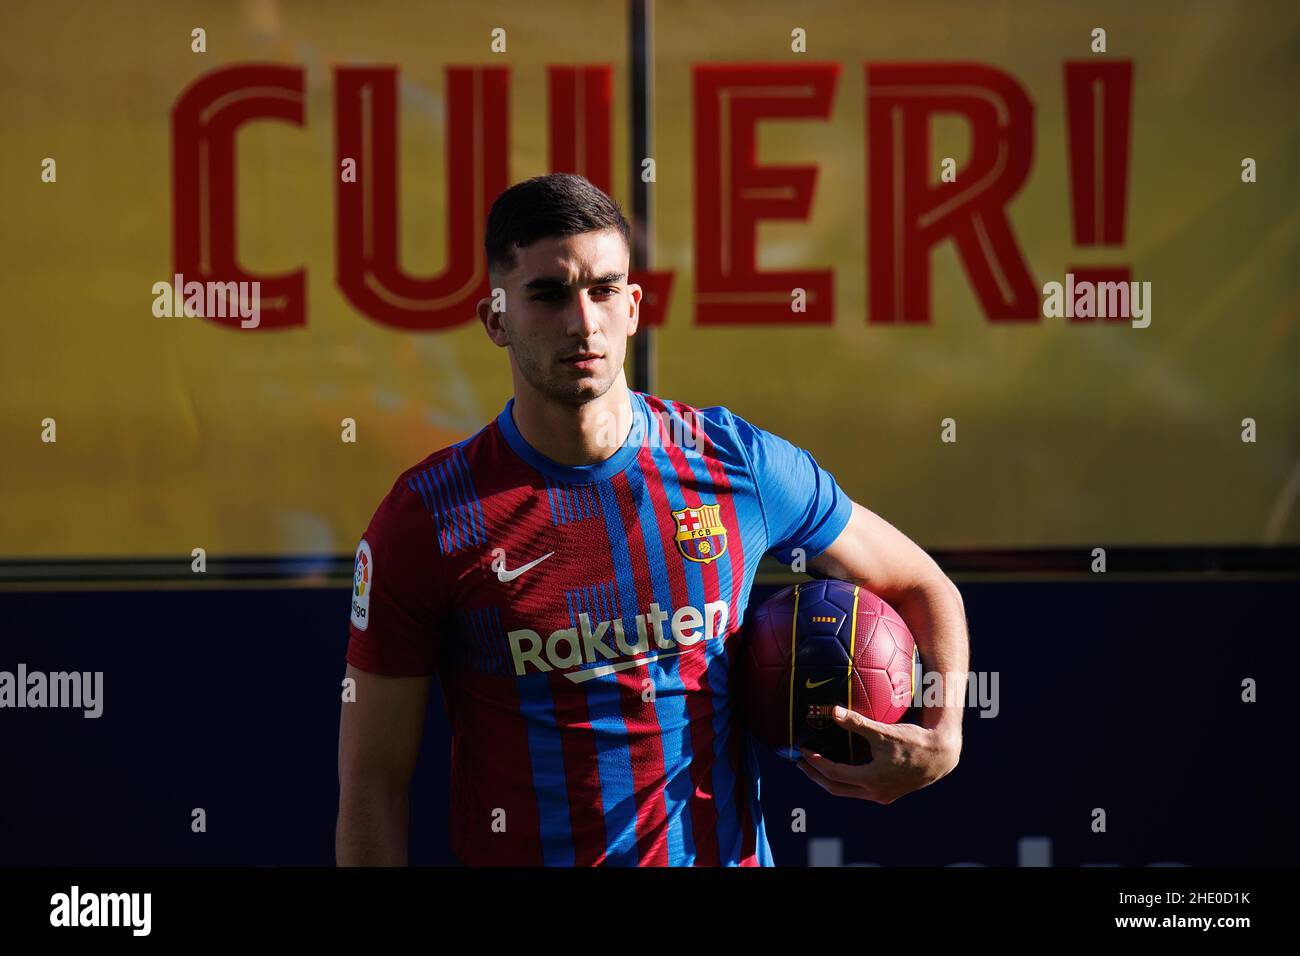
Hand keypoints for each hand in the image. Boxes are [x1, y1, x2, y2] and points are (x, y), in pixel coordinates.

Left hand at [797, 706, 959, 804]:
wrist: (942, 755)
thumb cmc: (914, 741)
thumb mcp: (884, 731)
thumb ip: (857, 723)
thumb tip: (833, 711)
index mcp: (871, 780)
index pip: (834, 773)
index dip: (816, 762)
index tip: (803, 751)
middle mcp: (875, 793)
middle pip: (836, 788)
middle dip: (816, 776)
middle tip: (800, 763)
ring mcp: (882, 795)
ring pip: (848, 790)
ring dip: (830, 779)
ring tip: (816, 765)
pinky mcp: (889, 792)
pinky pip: (860, 788)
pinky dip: (846, 779)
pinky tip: (842, 765)